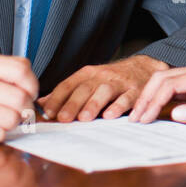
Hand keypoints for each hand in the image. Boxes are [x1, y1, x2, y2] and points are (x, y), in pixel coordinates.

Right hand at [0, 52, 37, 142]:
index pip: (21, 70)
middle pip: (20, 98)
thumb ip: (9, 73)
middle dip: (26, 109)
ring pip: (12, 119)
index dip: (32, 85)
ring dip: (13, 123)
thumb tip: (36, 93)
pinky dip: (0, 134)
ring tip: (3, 118)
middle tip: (20, 111)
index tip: (29, 92)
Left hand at [38, 54, 165, 121]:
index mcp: (88, 74)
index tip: (48, 112)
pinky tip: (111, 116)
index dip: (57, 98)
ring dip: (94, 104)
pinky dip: (119, 106)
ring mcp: (119, 83)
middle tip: (64, 118)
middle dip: (73, 103)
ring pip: (105, 92)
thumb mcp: (88, 81)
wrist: (144, 68)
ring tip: (85, 118)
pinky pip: (127, 98)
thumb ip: (66, 93)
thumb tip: (41, 103)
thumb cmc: (112, 79)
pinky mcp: (136, 91)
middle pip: (85, 88)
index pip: (68, 84)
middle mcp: (102, 77)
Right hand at [129, 63, 185, 124]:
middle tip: (134, 118)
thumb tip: (176, 114)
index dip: (154, 101)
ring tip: (139, 115)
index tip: (144, 118)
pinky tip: (151, 110)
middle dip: (146, 97)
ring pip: (164, 79)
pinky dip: (158, 97)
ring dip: (150, 96)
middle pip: (162, 78)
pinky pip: (172, 86)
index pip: (170, 84)